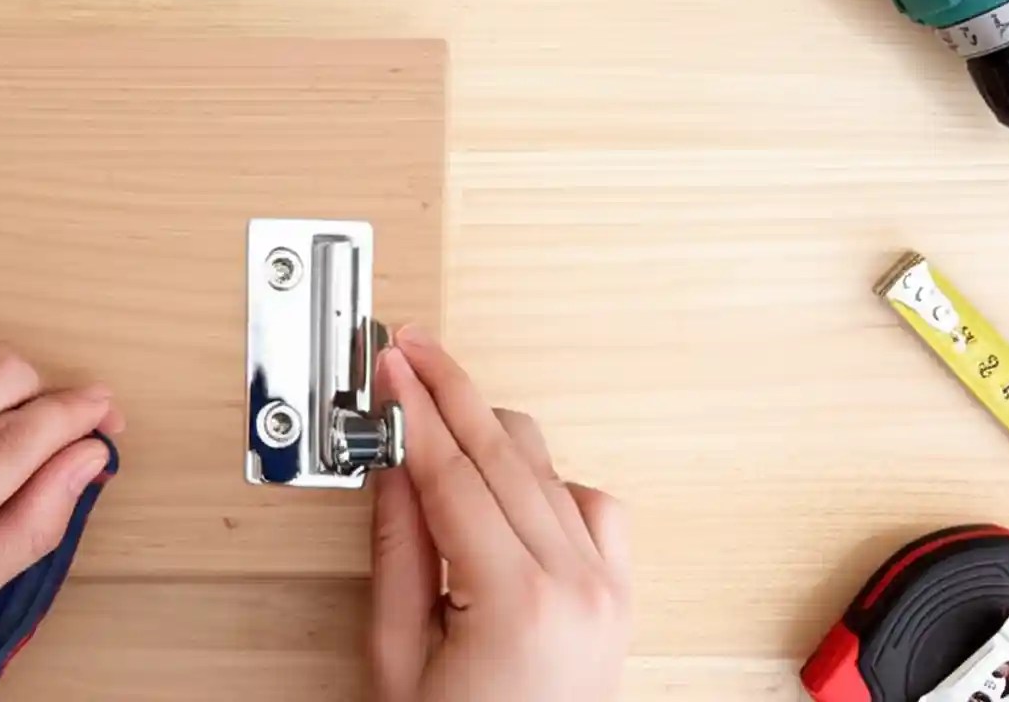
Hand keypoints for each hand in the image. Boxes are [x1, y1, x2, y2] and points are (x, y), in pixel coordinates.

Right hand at [370, 327, 630, 701]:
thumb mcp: (398, 657)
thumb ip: (397, 552)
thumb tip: (393, 467)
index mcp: (517, 603)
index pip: (453, 474)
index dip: (413, 412)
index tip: (390, 367)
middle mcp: (578, 585)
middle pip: (505, 454)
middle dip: (450, 392)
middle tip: (413, 351)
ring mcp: (608, 588)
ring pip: (549, 469)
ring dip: (492, 431)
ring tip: (442, 404)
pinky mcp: (618, 594)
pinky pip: (592, 506)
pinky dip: (548, 479)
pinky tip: (510, 474)